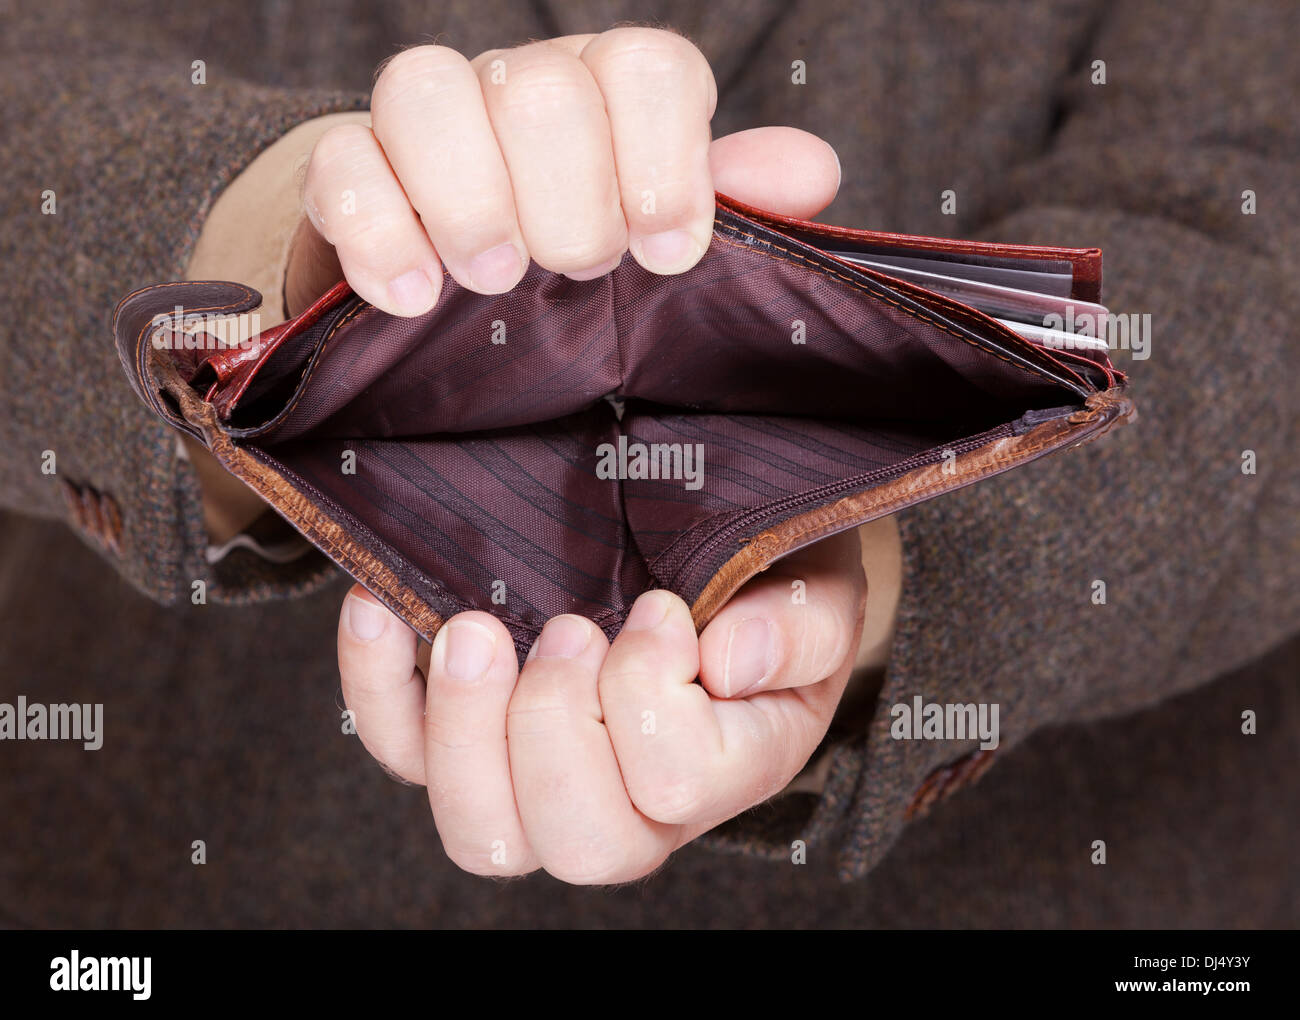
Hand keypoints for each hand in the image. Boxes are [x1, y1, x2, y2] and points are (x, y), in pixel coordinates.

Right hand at [286, 28, 838, 314]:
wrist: (455, 270)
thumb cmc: (581, 245)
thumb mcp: (662, 229)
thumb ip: (732, 200)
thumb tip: (808, 172)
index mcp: (610, 91)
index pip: (647, 68)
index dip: (664, 161)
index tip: (671, 255)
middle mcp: (518, 87)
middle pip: (543, 89)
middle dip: (571, 204)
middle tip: (580, 273)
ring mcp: (426, 123)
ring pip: (426, 93)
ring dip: (472, 201)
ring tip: (497, 280)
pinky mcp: (344, 169)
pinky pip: (340, 166)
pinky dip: (377, 231)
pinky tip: (414, 297)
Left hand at [339, 529, 866, 882]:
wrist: (723, 579)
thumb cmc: (775, 596)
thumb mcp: (817, 599)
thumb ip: (798, 629)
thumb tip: (729, 658)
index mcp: (725, 775)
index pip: (674, 785)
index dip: (652, 692)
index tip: (660, 610)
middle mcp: (631, 808)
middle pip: (571, 842)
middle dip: (553, 726)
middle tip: (572, 630)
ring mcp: (541, 786)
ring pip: (480, 830)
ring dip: (462, 726)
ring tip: (478, 631)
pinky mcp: (469, 743)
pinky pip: (399, 749)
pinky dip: (376, 684)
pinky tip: (384, 609)